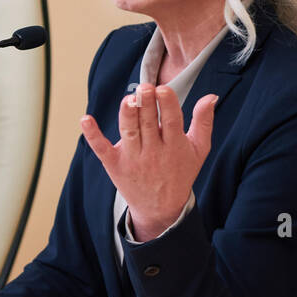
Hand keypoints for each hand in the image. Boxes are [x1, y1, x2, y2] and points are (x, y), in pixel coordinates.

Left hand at [80, 84, 216, 241]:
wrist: (160, 208)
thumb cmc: (181, 172)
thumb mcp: (198, 150)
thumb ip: (203, 122)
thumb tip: (210, 96)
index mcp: (174, 146)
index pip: (171, 121)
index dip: (167, 104)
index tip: (163, 89)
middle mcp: (153, 152)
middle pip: (148, 124)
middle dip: (146, 104)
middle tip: (144, 87)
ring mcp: (132, 158)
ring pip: (129, 132)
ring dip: (127, 115)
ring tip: (129, 99)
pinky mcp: (114, 164)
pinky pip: (101, 148)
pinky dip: (93, 134)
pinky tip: (86, 120)